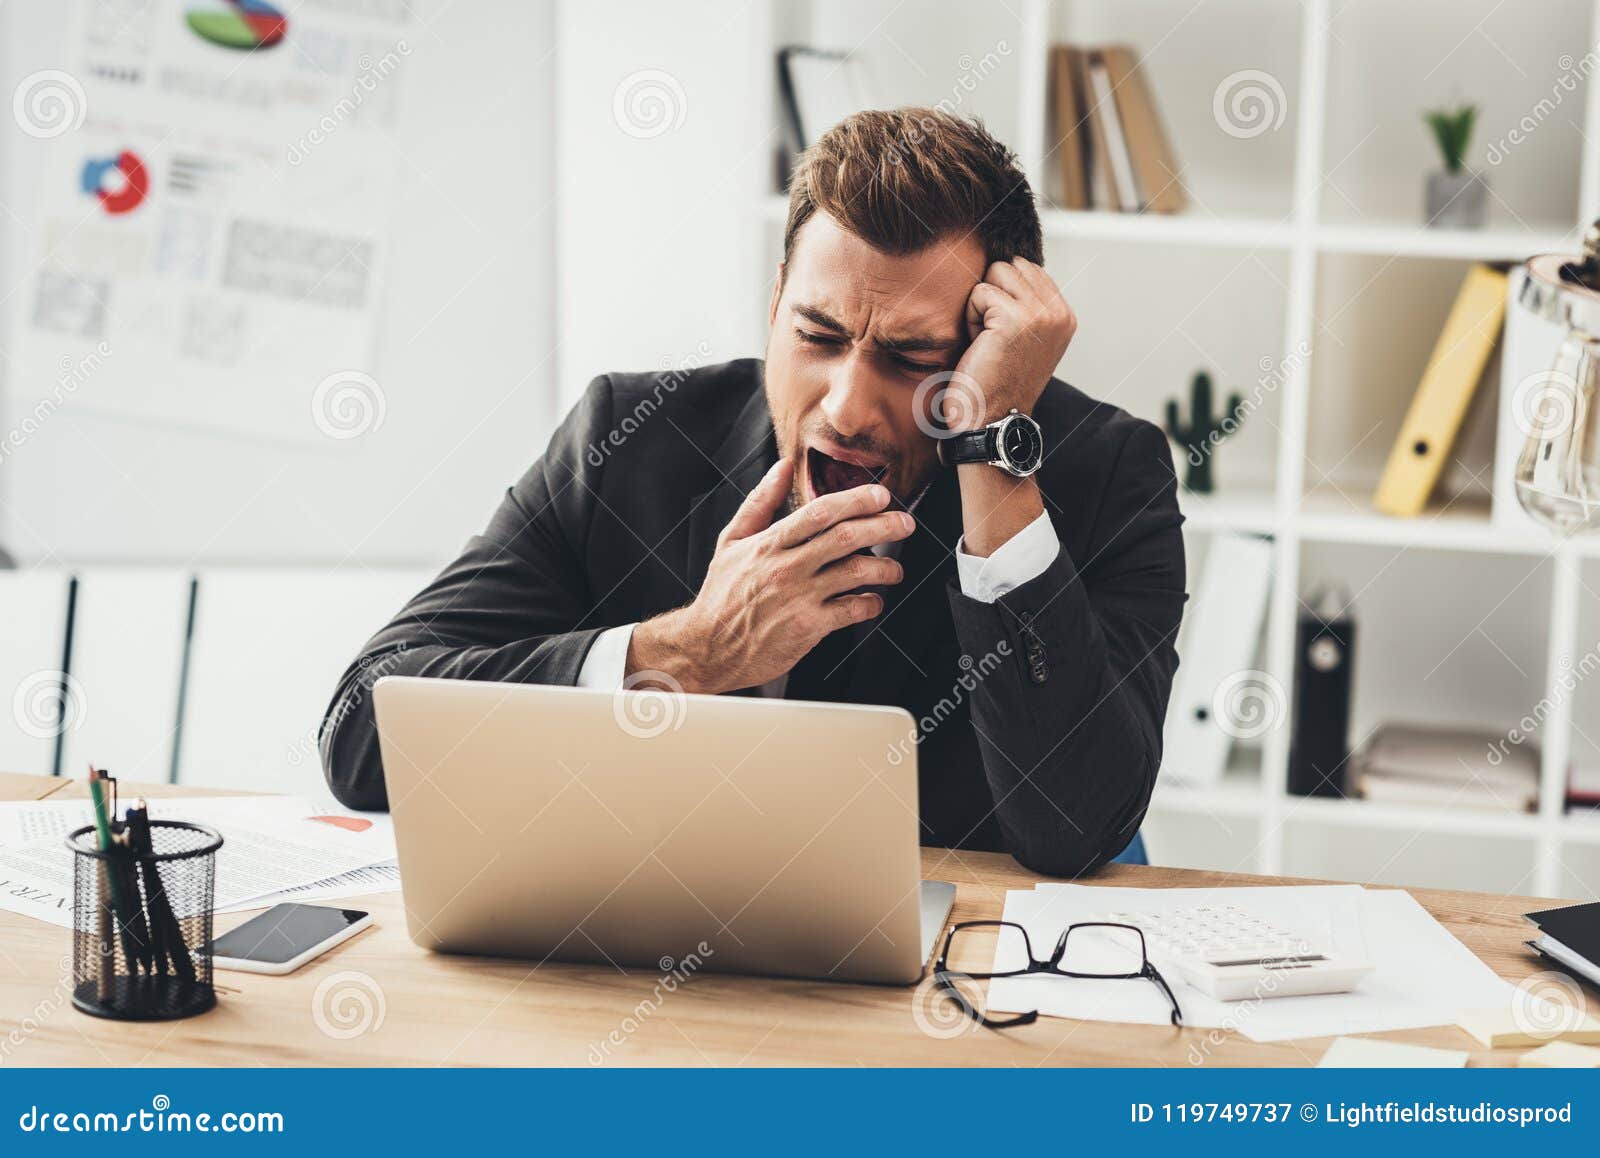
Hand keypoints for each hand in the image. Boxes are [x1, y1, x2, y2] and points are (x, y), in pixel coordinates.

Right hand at [627, 459, 914, 693]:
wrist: (708, 647)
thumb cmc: (722, 596)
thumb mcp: (731, 541)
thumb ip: (760, 502)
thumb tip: (782, 467)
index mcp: (769, 544)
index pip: (820, 512)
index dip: (856, 500)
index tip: (880, 495)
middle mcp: (786, 568)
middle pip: (846, 537)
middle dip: (883, 525)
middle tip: (904, 523)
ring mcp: (799, 598)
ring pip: (855, 573)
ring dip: (885, 567)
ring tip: (895, 569)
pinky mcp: (808, 627)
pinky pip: (851, 610)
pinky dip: (871, 604)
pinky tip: (874, 600)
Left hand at [946, 258, 1074, 431]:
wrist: (990, 422)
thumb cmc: (998, 382)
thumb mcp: (1027, 338)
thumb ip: (1029, 303)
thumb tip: (1009, 264)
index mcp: (1065, 316)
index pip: (1029, 268)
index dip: (1005, 294)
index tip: (1005, 333)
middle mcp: (1058, 313)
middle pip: (1011, 265)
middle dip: (993, 295)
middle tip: (993, 337)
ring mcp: (1039, 315)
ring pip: (996, 273)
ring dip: (981, 305)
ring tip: (988, 340)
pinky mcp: (1013, 319)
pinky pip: (979, 292)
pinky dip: (971, 318)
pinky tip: (981, 345)